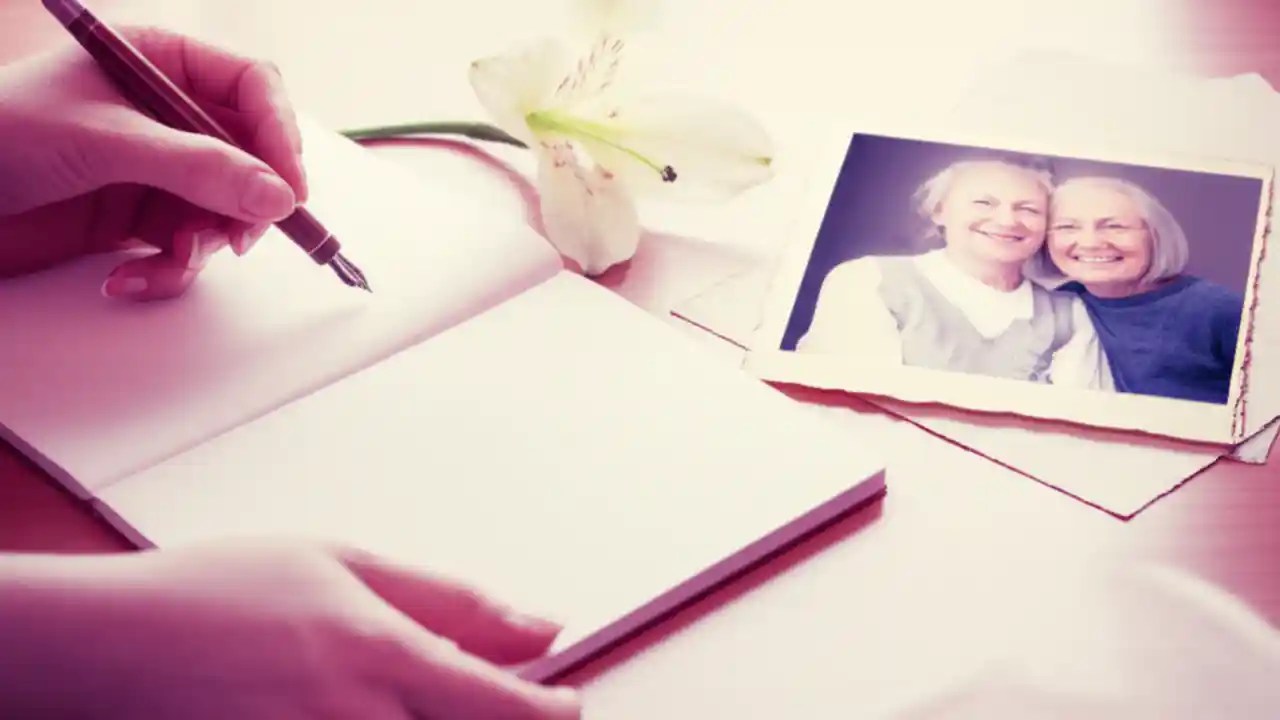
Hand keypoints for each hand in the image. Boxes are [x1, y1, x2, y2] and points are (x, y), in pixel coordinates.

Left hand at [0, 25, 305, 299]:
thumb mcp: (106, 141)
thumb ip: (197, 167)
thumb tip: (276, 196)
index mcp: (160, 63)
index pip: (252, 88)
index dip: (280, 136)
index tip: (288, 189)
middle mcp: (166, 114)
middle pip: (251, 156)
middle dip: (248, 203)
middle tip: (241, 235)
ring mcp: (156, 167)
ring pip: (224, 210)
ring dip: (203, 245)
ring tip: (170, 258)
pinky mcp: (138, 216)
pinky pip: (185, 246)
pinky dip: (167, 270)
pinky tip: (128, 276)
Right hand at [0, 542, 580, 718]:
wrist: (106, 647)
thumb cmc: (215, 592)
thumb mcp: (343, 563)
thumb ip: (450, 599)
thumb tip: (541, 626)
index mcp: (379, 653)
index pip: (504, 709)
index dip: (550, 714)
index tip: (566, 705)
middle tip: (488, 697)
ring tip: (409, 693)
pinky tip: (372, 709)